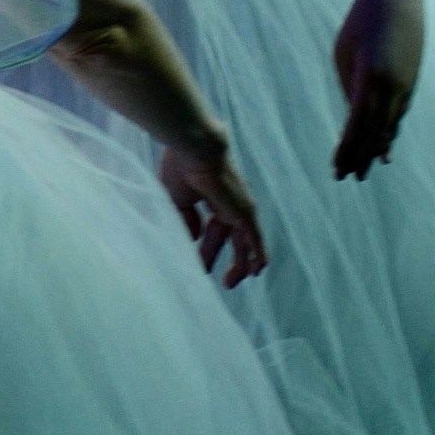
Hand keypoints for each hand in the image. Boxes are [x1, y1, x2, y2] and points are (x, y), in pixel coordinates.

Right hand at [158, 142, 268, 288]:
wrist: (196, 151)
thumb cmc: (181, 169)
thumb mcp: (177, 201)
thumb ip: (186, 220)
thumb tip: (193, 237)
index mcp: (211, 196)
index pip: (210, 225)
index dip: (203, 244)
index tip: (194, 261)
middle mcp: (228, 203)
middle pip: (224, 235)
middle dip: (214, 253)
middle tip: (207, 273)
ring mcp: (239, 209)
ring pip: (243, 241)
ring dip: (239, 262)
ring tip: (231, 282)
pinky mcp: (246, 215)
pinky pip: (256, 240)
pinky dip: (257, 256)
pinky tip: (256, 272)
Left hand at [329, 0, 425, 181]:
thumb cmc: (361, 22)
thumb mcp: (344, 53)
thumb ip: (348, 87)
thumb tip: (354, 117)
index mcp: (370, 76)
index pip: (356, 123)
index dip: (347, 149)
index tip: (337, 168)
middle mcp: (392, 84)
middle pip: (374, 130)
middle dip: (361, 156)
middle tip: (350, 178)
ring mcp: (406, 83)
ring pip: (390, 124)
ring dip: (376, 147)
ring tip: (366, 169)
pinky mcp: (411, 80)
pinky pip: (399, 112)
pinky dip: (390, 130)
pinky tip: (385, 146)